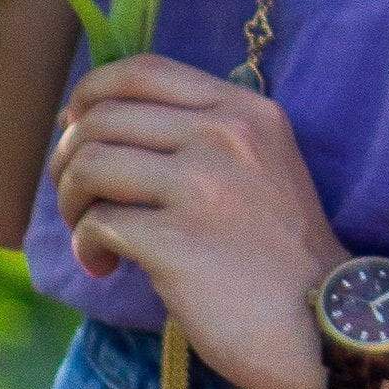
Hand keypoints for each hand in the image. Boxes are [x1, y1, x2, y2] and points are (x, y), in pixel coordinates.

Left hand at [50, 57, 342, 388]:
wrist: (320, 319)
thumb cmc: (279, 248)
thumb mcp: (260, 164)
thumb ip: (203, 134)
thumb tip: (98, 122)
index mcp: (247, 110)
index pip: (145, 69)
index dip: (91, 91)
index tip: (75, 125)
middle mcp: (226, 135)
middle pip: (103, 117)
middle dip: (68, 158)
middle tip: (77, 197)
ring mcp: (203, 186)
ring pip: (90, 164)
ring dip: (69, 202)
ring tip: (89, 232)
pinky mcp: (178, 241)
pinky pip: (96, 225)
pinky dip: (86, 248)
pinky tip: (106, 267)